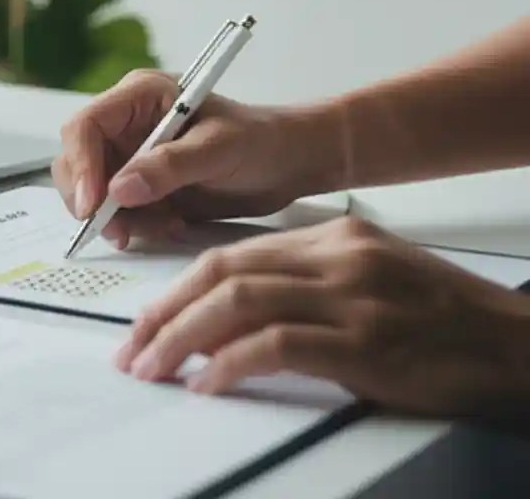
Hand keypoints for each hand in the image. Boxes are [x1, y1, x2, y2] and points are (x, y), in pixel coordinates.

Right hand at [53, 70, 331, 248]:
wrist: (288, 165)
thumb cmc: (262, 141)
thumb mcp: (220, 149)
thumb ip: (169, 166)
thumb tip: (118, 189)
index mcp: (139, 96)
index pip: (86, 126)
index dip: (81, 165)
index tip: (93, 204)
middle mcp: (126, 124)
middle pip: (76, 161)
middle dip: (92, 200)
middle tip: (119, 230)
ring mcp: (130, 155)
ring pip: (91, 192)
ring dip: (117, 218)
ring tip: (164, 224)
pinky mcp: (139, 185)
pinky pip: (115, 211)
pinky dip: (135, 226)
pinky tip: (169, 224)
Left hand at [116, 217, 529, 416]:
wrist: (519, 347)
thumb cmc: (444, 323)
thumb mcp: (372, 281)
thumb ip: (309, 284)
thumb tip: (231, 312)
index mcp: (333, 237)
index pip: (230, 256)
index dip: (178, 291)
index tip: (147, 322)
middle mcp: (337, 256)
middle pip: (221, 273)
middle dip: (164, 313)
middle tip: (133, 349)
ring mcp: (352, 296)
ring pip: (236, 304)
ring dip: (181, 339)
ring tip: (153, 369)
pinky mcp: (366, 341)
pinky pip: (275, 345)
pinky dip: (230, 364)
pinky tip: (207, 384)